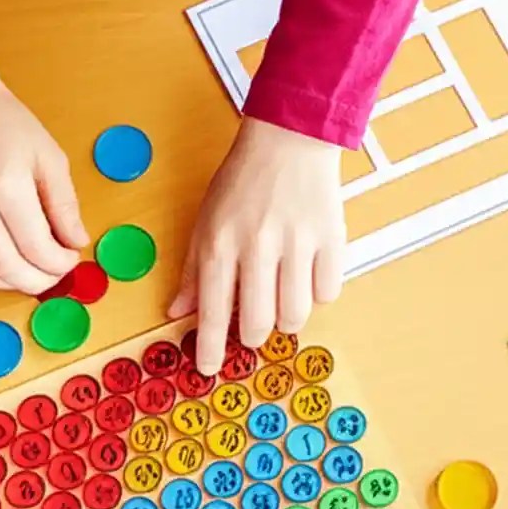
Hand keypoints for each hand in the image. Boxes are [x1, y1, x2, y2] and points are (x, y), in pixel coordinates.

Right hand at [0, 60, 87, 293]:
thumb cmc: (6, 125)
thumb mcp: (50, 156)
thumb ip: (65, 203)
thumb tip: (77, 241)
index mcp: (6, 184)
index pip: (37, 247)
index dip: (60, 263)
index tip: (72, 257)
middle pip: (8, 266)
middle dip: (39, 281)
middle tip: (56, 274)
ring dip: (10, 284)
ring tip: (33, 275)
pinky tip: (2, 268)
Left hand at [167, 117, 344, 374]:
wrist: (290, 138)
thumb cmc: (242, 180)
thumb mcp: (205, 220)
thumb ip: (193, 269)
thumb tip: (177, 312)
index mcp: (220, 243)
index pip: (214, 312)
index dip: (211, 349)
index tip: (209, 370)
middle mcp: (257, 246)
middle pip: (259, 323)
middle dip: (253, 337)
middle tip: (253, 328)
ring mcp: (297, 243)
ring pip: (296, 314)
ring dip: (286, 320)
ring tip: (281, 302)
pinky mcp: (331, 238)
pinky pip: (327, 291)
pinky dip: (317, 294)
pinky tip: (307, 277)